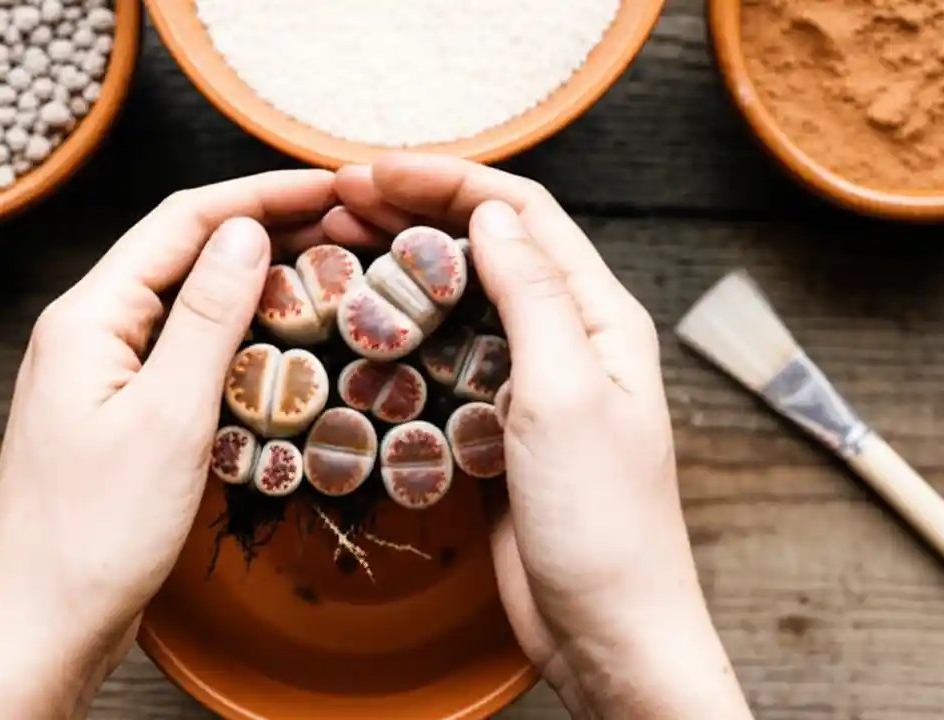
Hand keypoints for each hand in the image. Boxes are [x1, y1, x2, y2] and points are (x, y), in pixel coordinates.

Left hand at [0, 171, 341, 719]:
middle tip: (344, 225)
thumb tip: (244, 230)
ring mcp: (99, 374)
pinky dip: (234, 336)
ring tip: (325, 271)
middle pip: (182, 252)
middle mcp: (87, 332)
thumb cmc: (96, 534)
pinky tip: (276, 344)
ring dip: (251, 281)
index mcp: (88, 317)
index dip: (260, 192)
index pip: (181, 220)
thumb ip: (208, 318)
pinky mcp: (116, 414)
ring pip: (184, 303)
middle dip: (262, 228)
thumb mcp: (168, 417)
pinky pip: (181, 352)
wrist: (42, 629)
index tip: (331, 186)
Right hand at [326, 155, 751, 718]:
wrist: (607, 629)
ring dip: (401, 269)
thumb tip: (494, 214)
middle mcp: (568, 339)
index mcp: (599, 317)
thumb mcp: (566, 395)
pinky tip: (361, 329)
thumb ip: (534, 299)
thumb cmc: (604, 522)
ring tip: (336, 249)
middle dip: (413, 214)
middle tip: (336, 202)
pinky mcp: (497, 429)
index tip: (373, 174)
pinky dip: (403, 335)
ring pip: (460, 303)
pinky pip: (446, 364)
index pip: (522, 216)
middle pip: (485, 249)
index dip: (447, 181)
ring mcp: (530, 386)